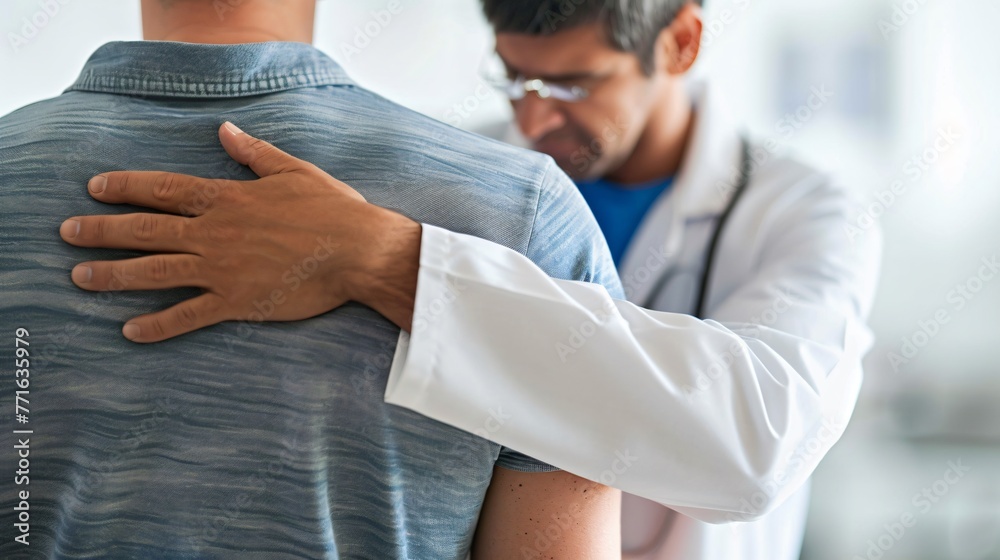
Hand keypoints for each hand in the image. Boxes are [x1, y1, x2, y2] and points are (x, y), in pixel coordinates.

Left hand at [60, 122, 420, 342]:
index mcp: (229, 198)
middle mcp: (216, 233)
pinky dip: (158, 324)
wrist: (359, 251)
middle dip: (102, 230)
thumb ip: (254, 154)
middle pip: (147, 229)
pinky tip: (130, 331)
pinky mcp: (237, 302)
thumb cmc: (334, 209)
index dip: (127, 187)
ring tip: (79, 277)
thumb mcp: (294, 170)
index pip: (165, 189)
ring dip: (114, 275)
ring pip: (155, 271)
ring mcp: (223, 269)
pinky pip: (189, 315)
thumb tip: (224, 131)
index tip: (95, 187)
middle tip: (67, 232)